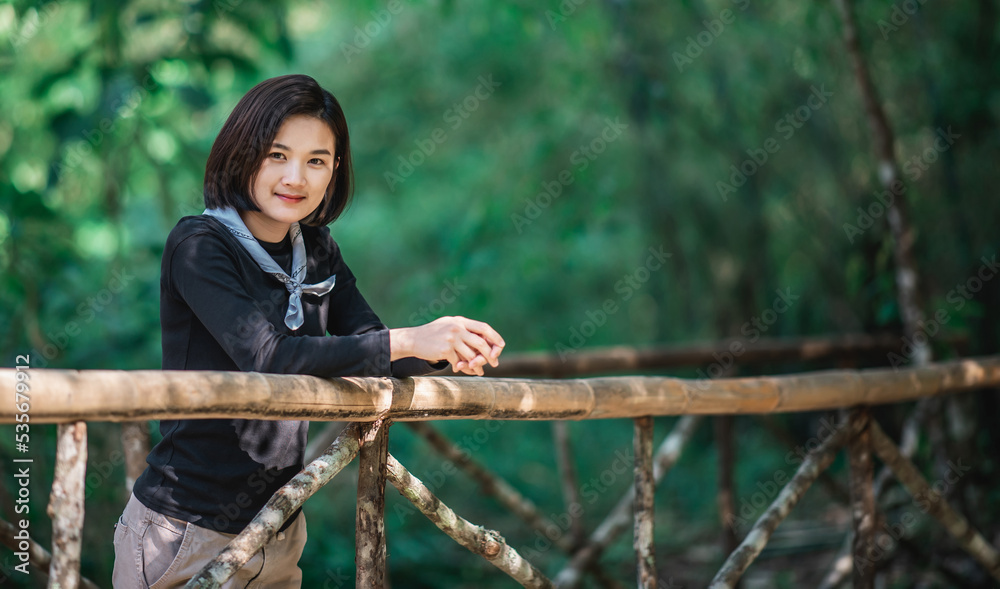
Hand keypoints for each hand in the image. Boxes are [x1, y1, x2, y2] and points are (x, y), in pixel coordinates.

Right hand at [390, 316, 504, 375]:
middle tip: (494, 363)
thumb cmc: (433, 335)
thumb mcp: (449, 325)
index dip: (495, 337)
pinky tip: (457, 368)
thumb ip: (465, 330)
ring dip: (476, 365)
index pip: (484, 328)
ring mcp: (451, 338)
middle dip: (490, 355)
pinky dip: (460, 367)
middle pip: (480, 343)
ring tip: (478, 371)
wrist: (413, 339)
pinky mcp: (445, 349)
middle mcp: (457, 327)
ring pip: (471, 355)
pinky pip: (458, 362)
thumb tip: (485, 342)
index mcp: (460, 321)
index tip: (501, 346)